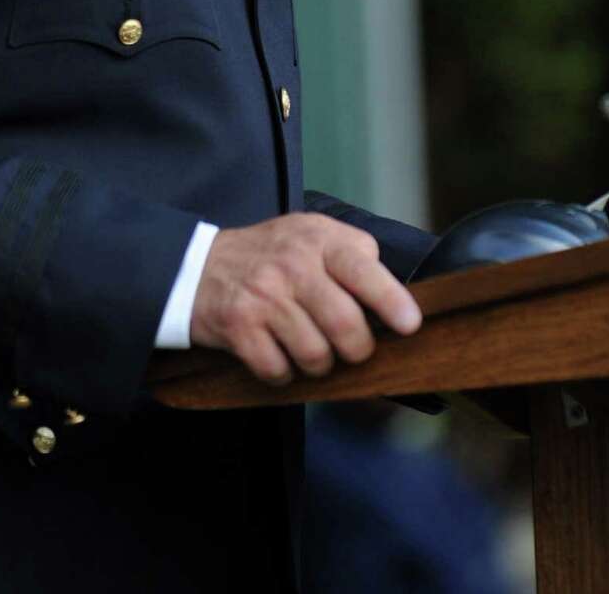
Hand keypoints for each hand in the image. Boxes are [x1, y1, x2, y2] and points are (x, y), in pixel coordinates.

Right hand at [189, 213, 421, 385]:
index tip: (409, 325)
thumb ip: (351, 256)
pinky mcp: (239, 328)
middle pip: (345, 324)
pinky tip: (277, 353)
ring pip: (316, 355)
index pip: (362, 269)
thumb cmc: (270, 255)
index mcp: (318, 238)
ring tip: (308, 347)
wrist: (199, 266)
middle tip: (352, 348)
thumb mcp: (310, 234)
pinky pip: (279, 371)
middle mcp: (291, 265)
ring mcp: (264, 297)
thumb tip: (395, 299)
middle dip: (357, 349)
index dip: (391, 300)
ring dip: (319, 364)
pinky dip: (284, 373)